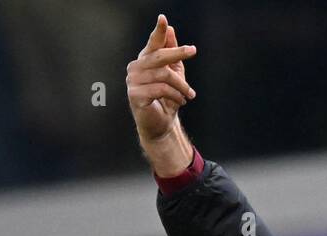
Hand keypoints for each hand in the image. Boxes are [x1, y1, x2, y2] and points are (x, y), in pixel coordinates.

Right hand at [126, 14, 196, 169]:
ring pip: (164, 75)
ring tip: (189, 95)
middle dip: (177, 52)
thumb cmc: (167, 99)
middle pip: (159, 56)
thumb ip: (172, 53)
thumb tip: (171, 30)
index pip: (152, 44)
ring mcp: (133, 81)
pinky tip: (180, 101)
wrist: (162, 124)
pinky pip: (160, 89)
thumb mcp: (174, 74)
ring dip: (181, 85)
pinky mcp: (135, 95)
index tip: (163, 19)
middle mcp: (136, 68)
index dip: (158, 32)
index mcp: (144, 61)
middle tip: (193, 50)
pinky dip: (175, 95)